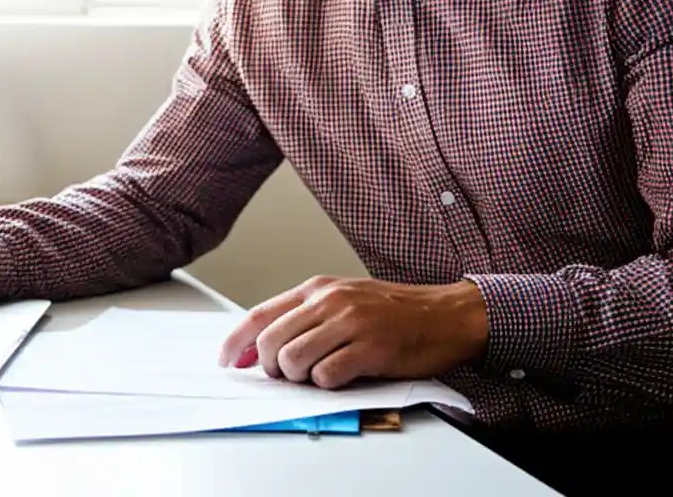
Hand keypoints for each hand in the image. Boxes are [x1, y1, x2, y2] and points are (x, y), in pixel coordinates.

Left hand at [217, 276, 487, 388]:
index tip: (226, 361)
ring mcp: (350, 323)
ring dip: (299, 378)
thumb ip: (304, 317)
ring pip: (293, 360)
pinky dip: (328, 384)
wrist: (446, 314)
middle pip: (270, 342)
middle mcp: (329, 301)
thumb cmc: (393, 311)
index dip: (235, 342)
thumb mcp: (343, 299)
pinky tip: (343, 376)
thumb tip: (259, 347)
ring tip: (319, 374)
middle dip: (270, 368)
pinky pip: (327, 376)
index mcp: (317, 288)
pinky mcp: (371, 348)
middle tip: (288, 375)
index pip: (259, 315)